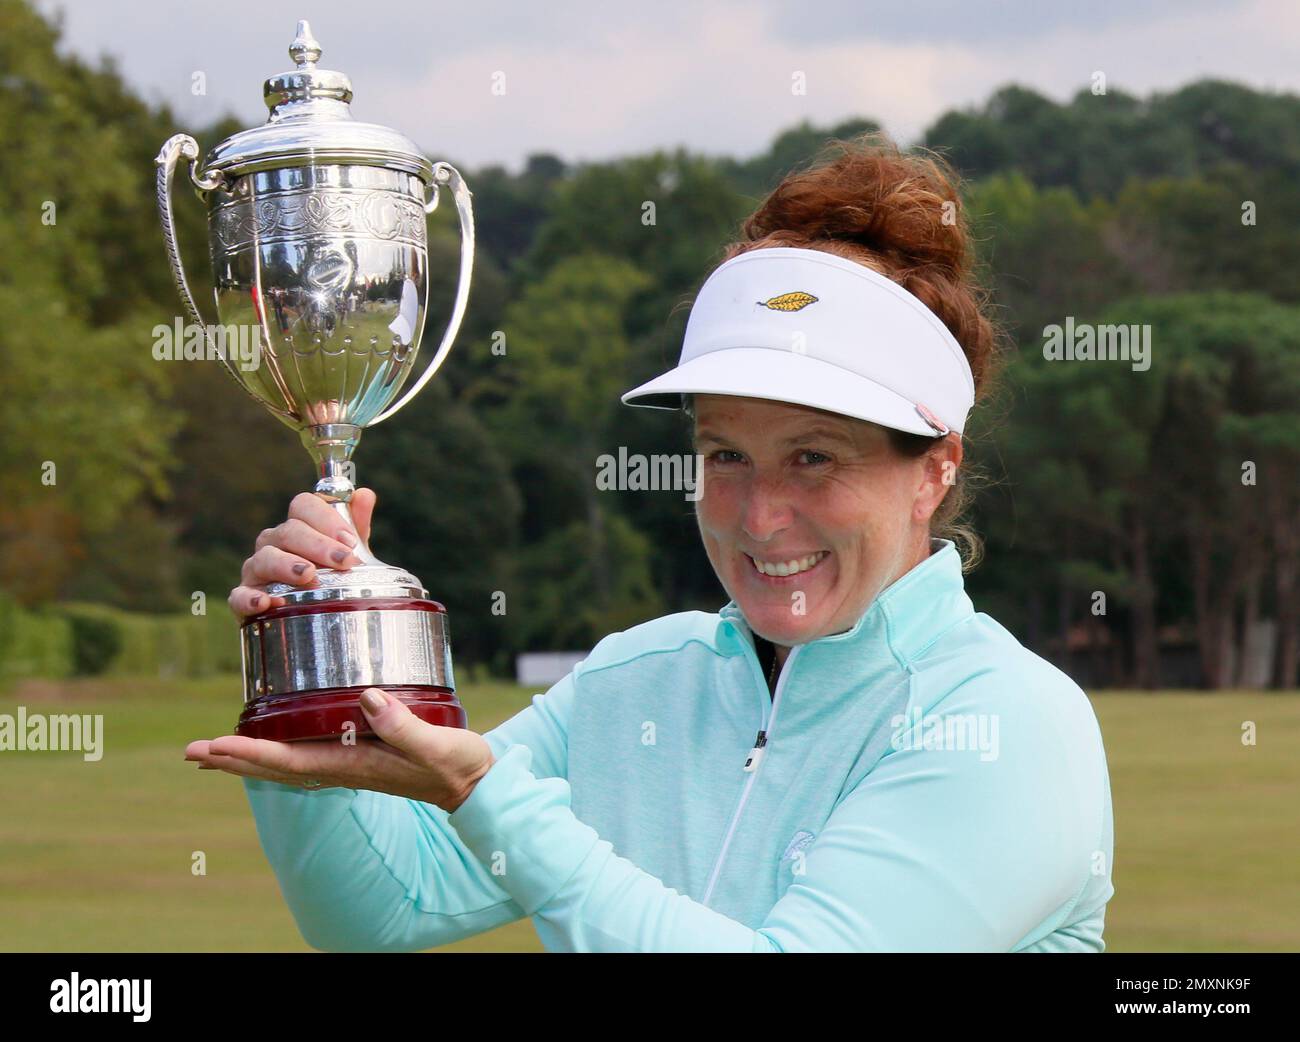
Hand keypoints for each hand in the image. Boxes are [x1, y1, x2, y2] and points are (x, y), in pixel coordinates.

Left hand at [184, 688, 495, 812]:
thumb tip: (367, 699)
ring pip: (286, 760)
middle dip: (233, 758)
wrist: (477, 785)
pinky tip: (271, 737)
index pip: (290, 762)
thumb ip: (405, 725)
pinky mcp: (361, 754)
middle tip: (191, 751)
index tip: (214, 745)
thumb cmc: (459, 765)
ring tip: (213, 749)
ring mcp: (351, 763)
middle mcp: (345, 767)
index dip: (250, 753)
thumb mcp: (437, 745)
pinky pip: (306, 752)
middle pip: (276, 765)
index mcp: (355, 765)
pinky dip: (278, 747)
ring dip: (247, 755)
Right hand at [228, 488, 376, 618]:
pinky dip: (250, 598)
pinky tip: (265, 603)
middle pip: (289, 531)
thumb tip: (365, 495)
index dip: (327, 518)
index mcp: (298, 526)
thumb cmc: (328, 577)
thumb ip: (356, 525)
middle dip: (318, 545)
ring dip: (286, 565)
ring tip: (308, 575)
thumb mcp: (346, 553)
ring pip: (265, 558)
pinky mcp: (245, 598)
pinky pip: (240, 595)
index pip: (304, 505)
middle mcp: (273, 542)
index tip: (350, 541)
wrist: (312, 616)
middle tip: (343, 561)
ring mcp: (256, 569)